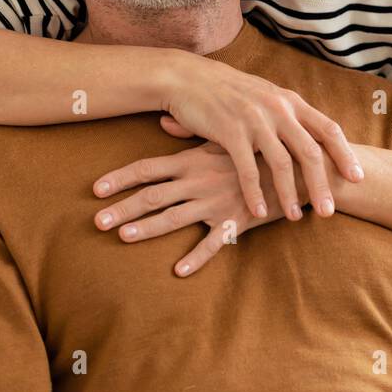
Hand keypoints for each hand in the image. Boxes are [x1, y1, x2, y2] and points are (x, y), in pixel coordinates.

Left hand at [93, 141, 321, 276]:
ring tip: (122, 236)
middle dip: (122, 208)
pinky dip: (196, 258)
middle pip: (152, 196)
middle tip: (96, 221)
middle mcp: (198, 182)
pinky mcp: (236, 221)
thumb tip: (163, 121)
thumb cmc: (255, 149)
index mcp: (192, 161)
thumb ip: (191, 130)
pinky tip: (178, 270)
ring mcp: (215, 203)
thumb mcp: (223, 136)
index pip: (147, 169)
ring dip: (146, 229)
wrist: (297, 166)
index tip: (95, 188)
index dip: (120, 179)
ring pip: (174, 218)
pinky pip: (213, 243)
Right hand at [156, 51, 362, 222]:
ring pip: (281, 164)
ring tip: (296, 218)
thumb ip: (289, 115)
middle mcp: (278, 109)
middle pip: (310, 152)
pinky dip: (255, 193)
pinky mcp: (230, 132)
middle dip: (322, 184)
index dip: (345, 154)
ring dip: (289, 194)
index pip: (328, 129)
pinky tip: (259, 212)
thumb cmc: (228, 92)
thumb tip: (314, 137)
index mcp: (290, 101)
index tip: (358, 178)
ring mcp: (255, 120)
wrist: (188, 78)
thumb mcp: (266, 96)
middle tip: (329, 211)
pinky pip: (247, 169)